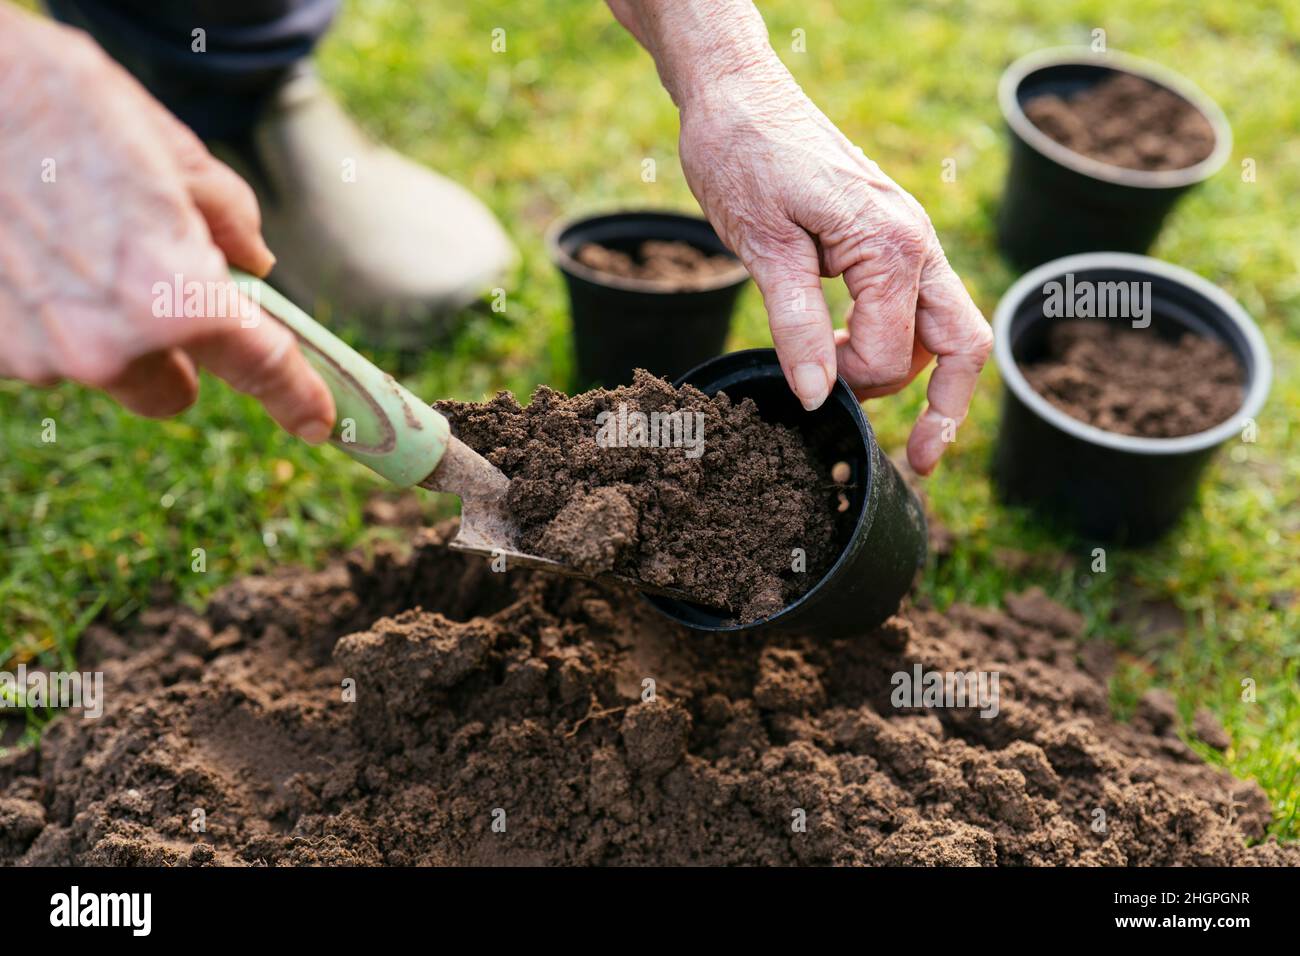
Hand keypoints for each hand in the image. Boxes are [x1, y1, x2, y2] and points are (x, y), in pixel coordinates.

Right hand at [0, 5, 333, 441]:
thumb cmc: (62, 105)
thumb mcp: (172, 151)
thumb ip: (228, 222)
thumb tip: (254, 266)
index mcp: (176, 297)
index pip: (261, 365)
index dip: (297, 397)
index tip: (318, 422)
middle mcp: (109, 346)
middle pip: (171, 394)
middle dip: (176, 353)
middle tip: (156, 286)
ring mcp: (41, 356)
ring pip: (104, 368)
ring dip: (105, 328)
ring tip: (72, 241)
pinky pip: (45, 348)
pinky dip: (50, 313)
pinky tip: (30, 248)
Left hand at [677, 71, 991, 473]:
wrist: (737, 95)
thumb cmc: (744, 156)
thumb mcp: (762, 245)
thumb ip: (796, 324)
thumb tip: (816, 396)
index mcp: (891, 247)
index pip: (892, 354)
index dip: (851, 386)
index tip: (806, 388)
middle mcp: (916, 243)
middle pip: (962, 346)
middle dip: (945, 409)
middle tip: (920, 461)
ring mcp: (909, 239)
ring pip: (942, 330)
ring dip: (906, 372)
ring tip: (844, 386)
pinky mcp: (888, 239)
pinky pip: (915, 305)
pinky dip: (893, 341)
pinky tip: (846, 351)